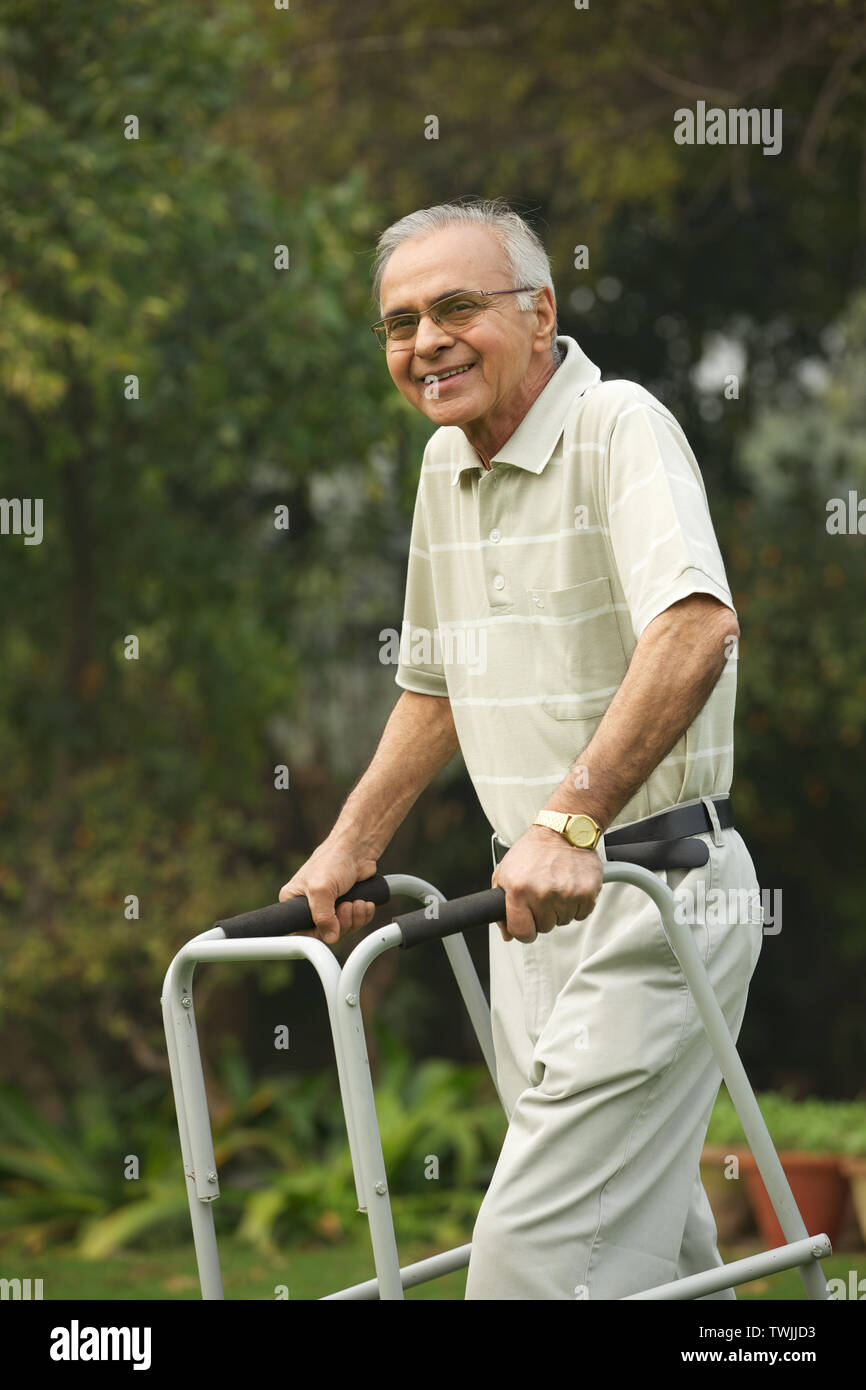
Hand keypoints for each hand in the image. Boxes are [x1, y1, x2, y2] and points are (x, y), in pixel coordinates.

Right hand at [278, 838, 377, 945]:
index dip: (319, 932)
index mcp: (293, 901)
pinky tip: (364, 902)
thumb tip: (330, 936)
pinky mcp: (347, 904)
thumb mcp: (321, 889)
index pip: (302, 931)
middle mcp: (310, 905)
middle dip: (342, 923)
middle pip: (326, 932)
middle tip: (346, 906)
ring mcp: (330, 906)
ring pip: (343, 929)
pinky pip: (356, 922)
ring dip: (354, 918)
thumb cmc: (333, 860)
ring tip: (356, 902)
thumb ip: (322, 917)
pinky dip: (363, 915)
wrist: (357, 849)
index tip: (331, 923)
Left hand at [492, 824, 602, 942]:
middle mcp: (543, 893)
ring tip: (556, 885)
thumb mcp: (505, 873)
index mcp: (519, 890)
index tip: (527, 924)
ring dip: (560, 909)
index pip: (521, 932)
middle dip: (542, 914)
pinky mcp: (587, 892)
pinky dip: (577, 904)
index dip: (523, 931)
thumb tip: (508, 935)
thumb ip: (501, 905)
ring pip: (563, 921)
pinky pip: (581, 914)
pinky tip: (570, 885)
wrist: (563, 831)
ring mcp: (566, 893)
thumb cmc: (533, 851)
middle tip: (543, 893)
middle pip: (544, 928)